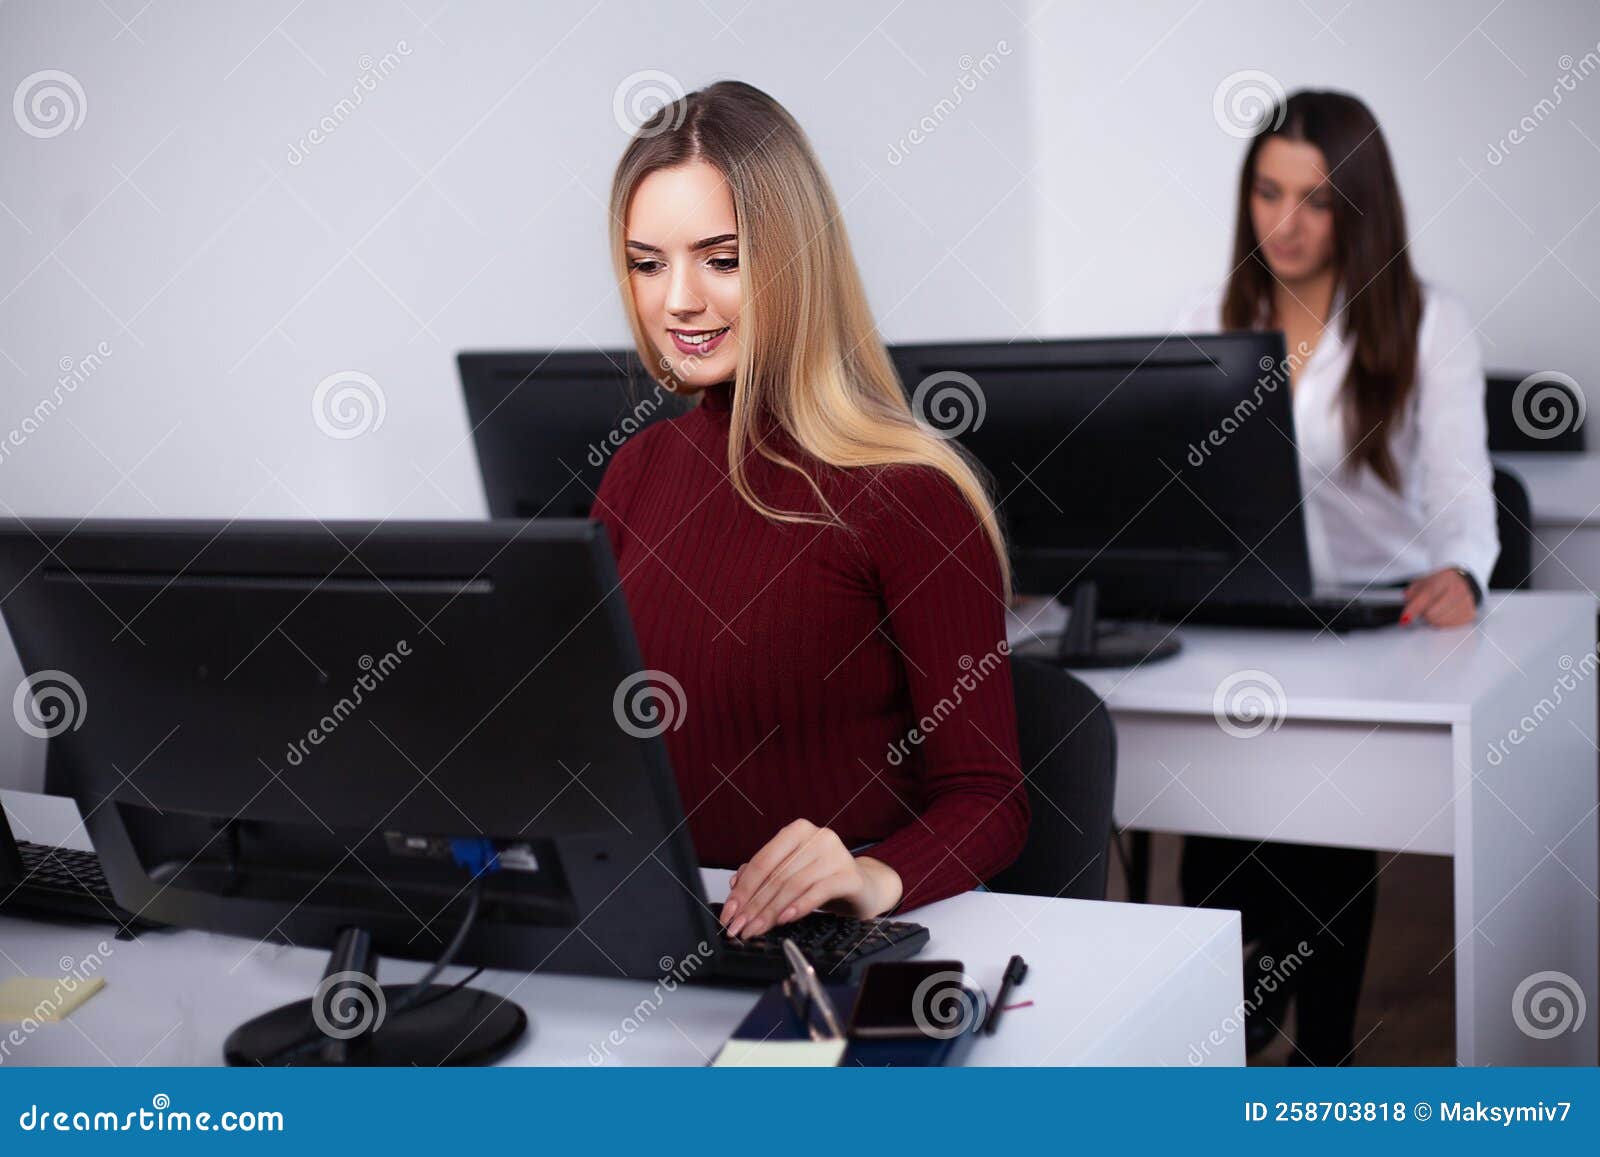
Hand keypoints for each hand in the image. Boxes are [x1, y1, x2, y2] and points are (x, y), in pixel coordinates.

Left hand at [718, 819, 903, 938]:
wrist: (863, 888)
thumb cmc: (822, 879)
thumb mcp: (791, 874)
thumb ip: (764, 875)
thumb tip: (735, 886)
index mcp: (798, 831)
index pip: (763, 861)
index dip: (743, 889)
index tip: (729, 911)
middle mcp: (817, 837)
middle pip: (776, 875)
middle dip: (753, 905)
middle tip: (738, 927)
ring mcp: (835, 854)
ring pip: (793, 885)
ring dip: (770, 911)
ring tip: (756, 929)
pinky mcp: (849, 875)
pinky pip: (818, 892)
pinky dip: (798, 907)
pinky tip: (784, 919)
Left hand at [1401, 568, 1476, 627]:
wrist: (1465, 582)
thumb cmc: (1442, 582)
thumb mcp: (1425, 580)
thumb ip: (1413, 590)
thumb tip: (1407, 600)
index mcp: (1445, 578)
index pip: (1427, 596)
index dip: (1413, 609)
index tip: (1404, 618)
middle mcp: (1458, 590)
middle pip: (1432, 613)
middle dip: (1423, 614)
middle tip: (1424, 609)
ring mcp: (1466, 602)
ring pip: (1439, 622)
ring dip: (1432, 619)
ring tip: (1435, 609)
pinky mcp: (1470, 614)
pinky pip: (1448, 626)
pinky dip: (1442, 622)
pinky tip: (1443, 614)